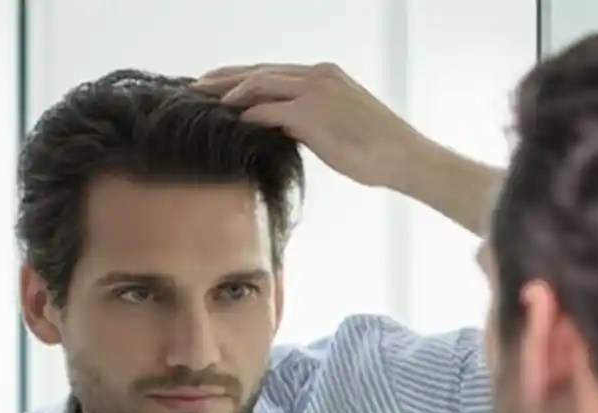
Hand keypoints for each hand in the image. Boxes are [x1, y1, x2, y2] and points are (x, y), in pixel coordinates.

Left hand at [194, 62, 502, 237]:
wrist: (403, 157)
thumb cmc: (375, 148)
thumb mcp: (338, 124)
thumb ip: (307, 118)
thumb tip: (278, 127)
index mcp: (323, 75)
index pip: (271, 70)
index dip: (239, 76)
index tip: (215, 85)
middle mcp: (317, 76)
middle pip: (258, 71)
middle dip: (223, 78)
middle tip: (194, 88)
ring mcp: (314, 92)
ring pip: (259, 84)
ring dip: (228, 93)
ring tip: (204, 103)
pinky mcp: (312, 114)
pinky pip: (269, 110)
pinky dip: (247, 114)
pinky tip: (231, 122)